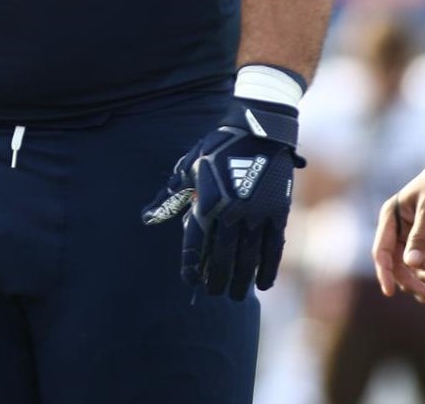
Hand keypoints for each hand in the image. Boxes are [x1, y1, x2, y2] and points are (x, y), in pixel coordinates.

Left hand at [141, 95, 303, 299]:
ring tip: (235, 295)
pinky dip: (268, 268)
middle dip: (217, 279)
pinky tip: (263, 284)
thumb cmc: (218, 147)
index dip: (192, 266)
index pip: (196, 243)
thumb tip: (147, 218)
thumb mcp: (189, 167)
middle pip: (222, 257)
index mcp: (207, 201)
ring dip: (241, 281)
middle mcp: (231, 212)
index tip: (191, 282)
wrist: (259, 130)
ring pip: (248, 258)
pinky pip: (273, 248)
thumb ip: (171, 196)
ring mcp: (257, 214)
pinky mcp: (278, 213)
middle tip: (215, 294)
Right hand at [373, 159, 424, 301]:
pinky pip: (420, 261)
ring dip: (416, 279)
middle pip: (395, 262)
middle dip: (407, 279)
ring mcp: (409, 234)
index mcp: (391, 218)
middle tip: (424, 294)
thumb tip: (410, 264)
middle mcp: (396, 228)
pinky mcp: (424, 238)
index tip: (389, 291)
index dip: (384, 272)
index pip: (382, 250)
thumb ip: (420, 236)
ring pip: (407, 265)